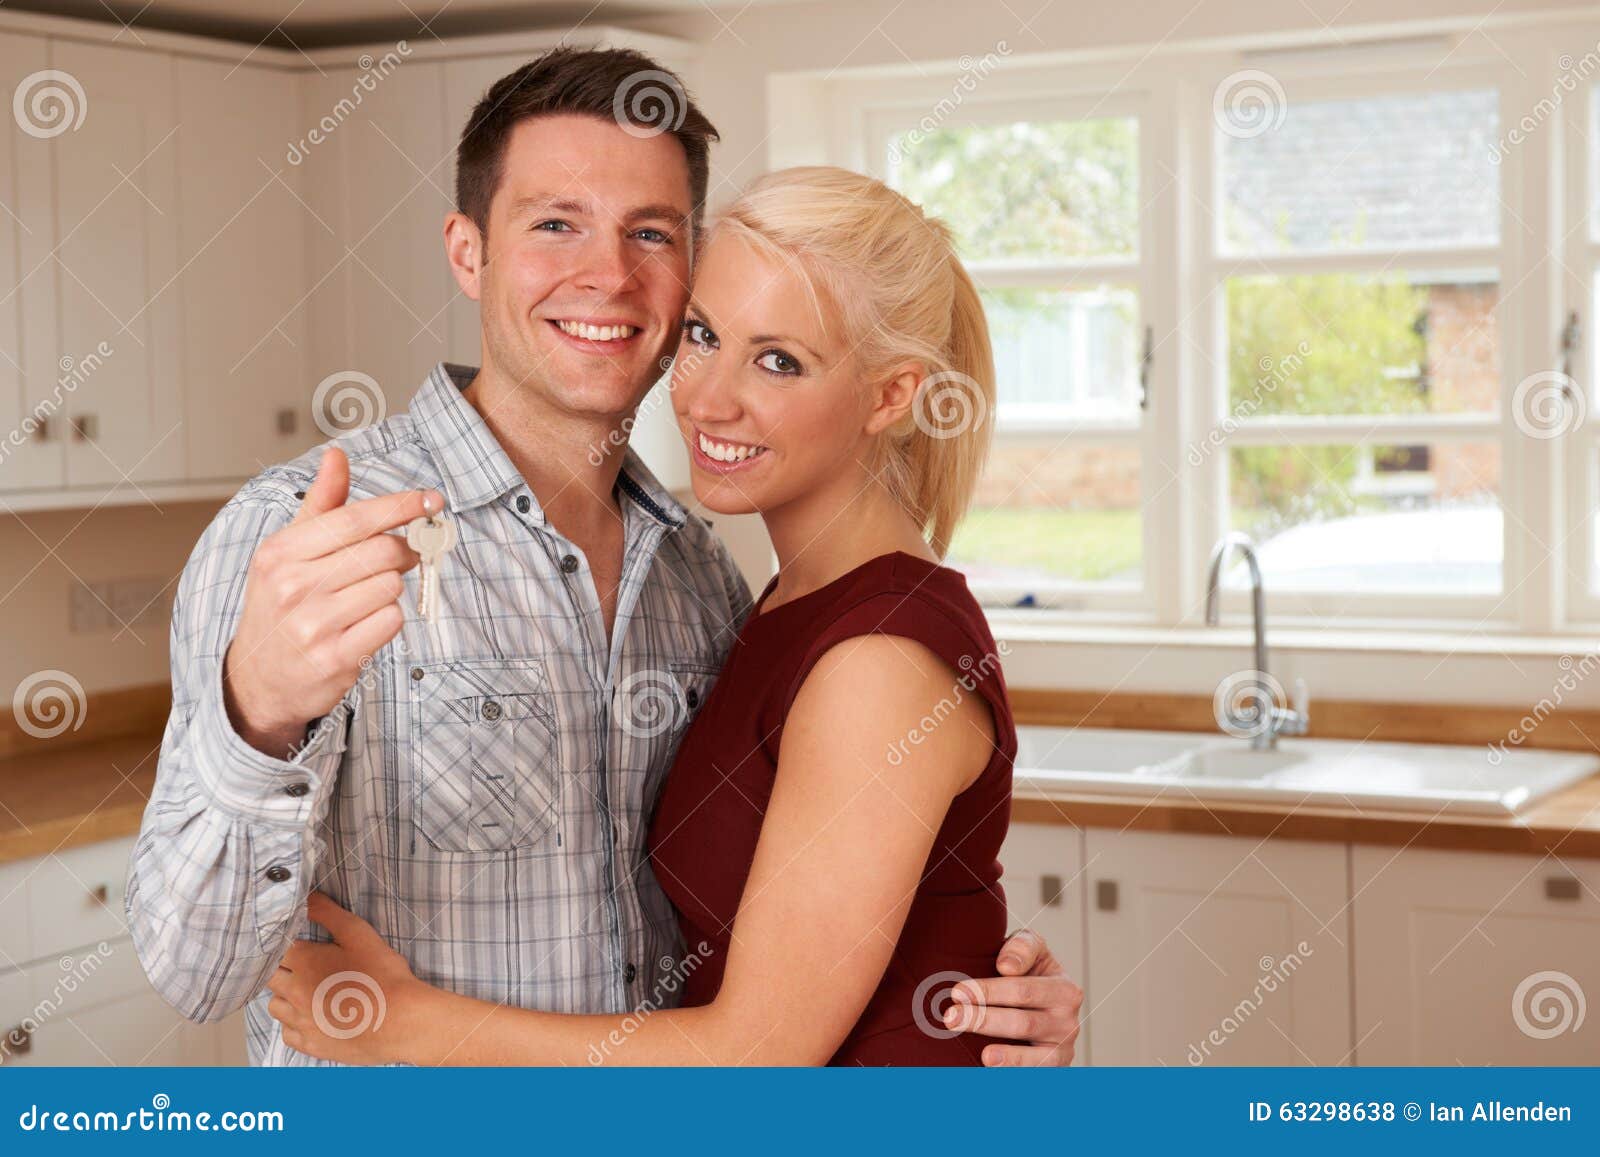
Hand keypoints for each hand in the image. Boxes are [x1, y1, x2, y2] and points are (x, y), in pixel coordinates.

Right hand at [224, 446, 440, 756]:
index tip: (431, 499)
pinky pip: (391, 622)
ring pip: (391, 587)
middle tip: (403, 556)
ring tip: (367, 597)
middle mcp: (293, 586)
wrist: (258, 679)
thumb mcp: (286, 552)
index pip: (356, 518)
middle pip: (383, 551)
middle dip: (404, 550)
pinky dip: (388, 620)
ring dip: (392, 589)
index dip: (400, 505)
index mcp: (281, 552)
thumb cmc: (279, 606)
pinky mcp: (335, 658)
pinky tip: (365, 624)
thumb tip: (337, 455)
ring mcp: (313, 625)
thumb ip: (320, 504)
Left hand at [266, 892, 427, 1064]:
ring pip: (274, 1007)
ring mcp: (301, 1021)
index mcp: (303, 962)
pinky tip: (311, 1016)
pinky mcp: (311, 1044)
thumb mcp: (358, 934)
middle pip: (269, 978)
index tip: (294, 944)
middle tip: (302, 967)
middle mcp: (294, 993)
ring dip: (285, 997)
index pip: (274, 948)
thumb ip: (327, 912)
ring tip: (306, 992)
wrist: (400, 1019)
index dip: (283, 944)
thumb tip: (306, 897)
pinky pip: (287, 1033)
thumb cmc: (383, 975)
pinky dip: (294, 1024)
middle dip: (282, 970)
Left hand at [947, 928, 1082, 1065]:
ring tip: (983, 1055)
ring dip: (1005, 1056)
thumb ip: (1022, 947)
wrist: (1041, 1007)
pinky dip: (1016, 1074)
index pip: (1023, 989)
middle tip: (951, 1018)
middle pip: (1023, 1023)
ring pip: (1033, 1055)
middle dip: (984, 1020)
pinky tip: (994, 1072)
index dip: (990, 991)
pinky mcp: (1054, 1070)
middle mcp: (1068, 1020)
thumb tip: (1007, 966)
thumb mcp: (1030, 949)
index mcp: (1064, 988)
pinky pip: (1037, 1075)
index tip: (959, 992)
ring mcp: (1063, 1049)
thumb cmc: (1029, 973)